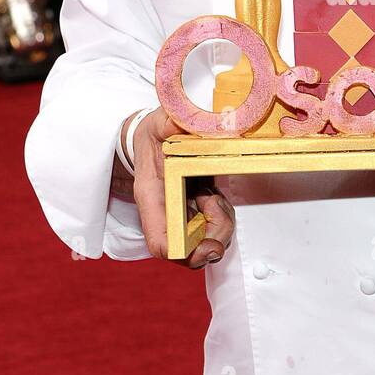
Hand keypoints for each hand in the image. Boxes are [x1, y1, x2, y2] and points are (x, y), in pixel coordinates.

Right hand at [120, 107, 235, 269]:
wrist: (157, 138)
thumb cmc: (154, 134)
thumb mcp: (159, 122)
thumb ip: (168, 122)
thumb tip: (176, 125)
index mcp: (151, 198)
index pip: (161, 243)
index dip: (186, 252)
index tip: (209, 246)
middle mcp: (165, 215)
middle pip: (191, 250)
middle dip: (214, 232)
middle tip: (212, 199)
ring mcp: (181, 218)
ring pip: (208, 241)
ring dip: (219, 220)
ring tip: (209, 192)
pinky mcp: (196, 215)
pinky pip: (216, 228)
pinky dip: (222, 214)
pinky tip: (212, 193)